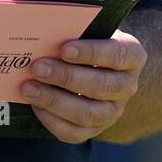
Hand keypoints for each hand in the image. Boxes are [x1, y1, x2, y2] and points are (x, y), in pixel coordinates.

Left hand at [23, 32, 145, 143]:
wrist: (95, 65)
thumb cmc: (87, 40)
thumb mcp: (87, 29)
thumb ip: (72, 29)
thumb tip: (41, 28)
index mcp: (131, 55)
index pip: (116, 55)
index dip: (91, 53)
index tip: (64, 49)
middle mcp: (127, 86)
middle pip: (101, 86)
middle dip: (66, 77)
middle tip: (37, 67)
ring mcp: (113, 111)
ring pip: (88, 113)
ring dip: (55, 101)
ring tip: (29, 88)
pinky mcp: (96, 129)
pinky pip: (75, 133)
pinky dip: (53, 120)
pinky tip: (35, 105)